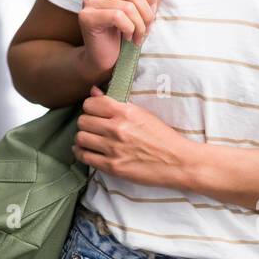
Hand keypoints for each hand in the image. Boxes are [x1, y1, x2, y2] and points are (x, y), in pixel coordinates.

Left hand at [73, 85, 191, 189]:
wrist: (178, 162)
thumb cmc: (162, 137)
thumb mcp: (142, 114)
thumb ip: (116, 103)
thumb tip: (93, 91)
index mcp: (125, 112)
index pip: (90, 103)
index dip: (90, 108)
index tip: (95, 113)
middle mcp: (117, 129)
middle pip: (82, 121)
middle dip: (86, 123)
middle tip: (93, 128)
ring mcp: (114, 148)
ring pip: (80, 138)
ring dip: (83, 138)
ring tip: (90, 139)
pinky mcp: (113, 166)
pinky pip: (84, 157)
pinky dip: (81, 153)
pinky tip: (87, 151)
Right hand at [78, 0, 165, 77]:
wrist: (105, 57)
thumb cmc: (125, 33)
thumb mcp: (144, 10)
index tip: (151, 12)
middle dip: (147, 14)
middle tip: (147, 29)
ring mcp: (90, 1)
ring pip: (127, 7)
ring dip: (139, 26)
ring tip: (138, 36)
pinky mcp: (86, 16)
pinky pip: (117, 17)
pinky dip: (129, 29)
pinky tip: (127, 37)